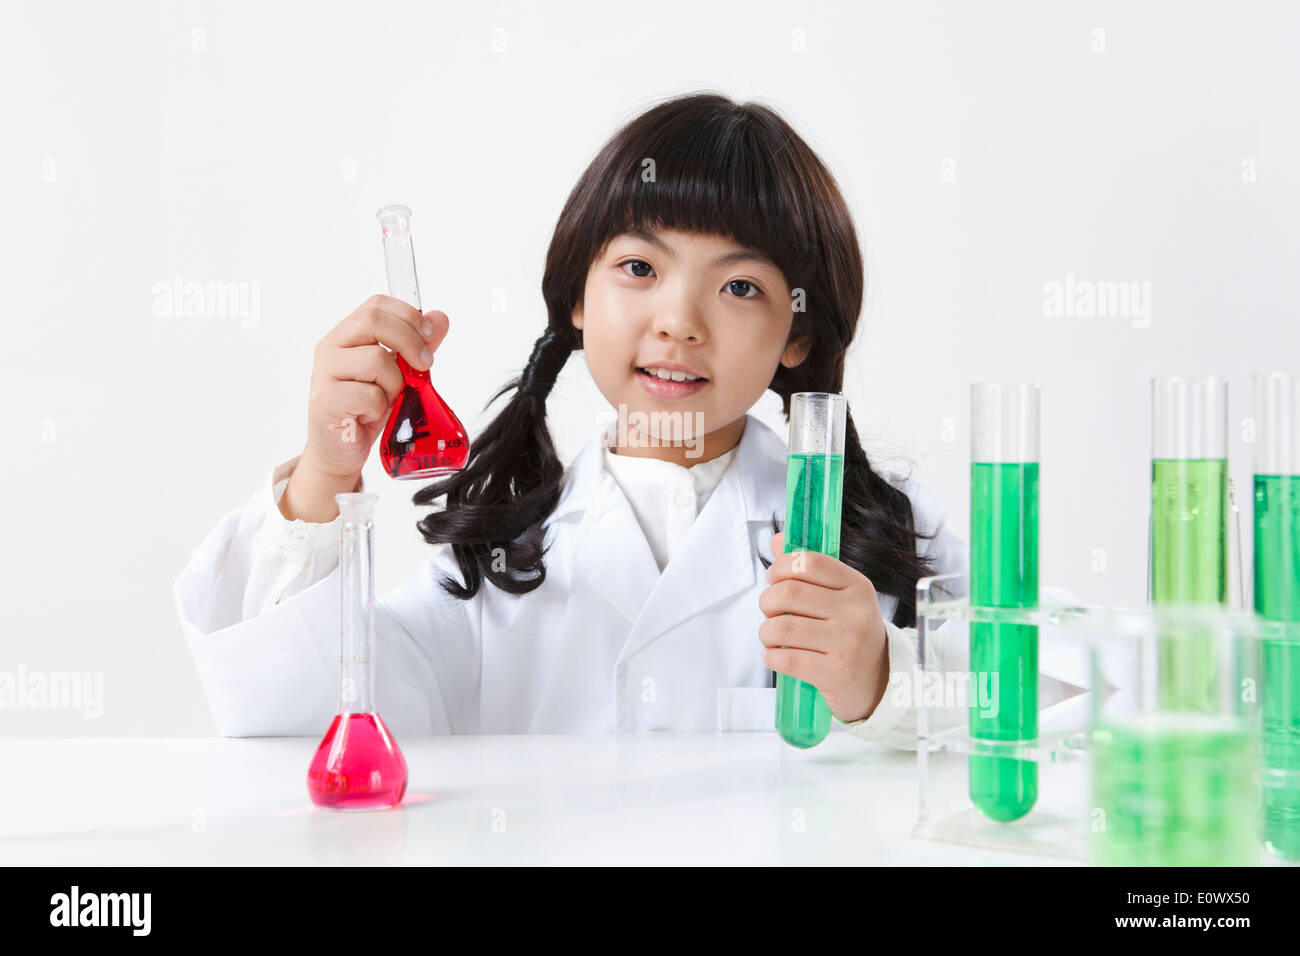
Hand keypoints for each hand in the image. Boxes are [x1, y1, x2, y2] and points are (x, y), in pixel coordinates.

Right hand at [280, 295, 447, 521]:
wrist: (340, 451)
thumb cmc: (365, 410)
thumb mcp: (397, 374)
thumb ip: (415, 346)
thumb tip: (439, 318)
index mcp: (347, 335)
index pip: (377, 305)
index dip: (409, 316)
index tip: (429, 338)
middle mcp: (330, 348)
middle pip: (374, 321)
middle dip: (410, 341)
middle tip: (424, 365)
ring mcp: (324, 373)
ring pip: (376, 360)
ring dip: (394, 383)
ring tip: (386, 399)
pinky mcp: (325, 401)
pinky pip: (369, 395)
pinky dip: (381, 407)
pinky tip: (371, 415)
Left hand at [759, 530, 889, 723]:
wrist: (877, 682)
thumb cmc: (849, 634)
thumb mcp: (839, 597)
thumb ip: (807, 568)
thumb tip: (778, 540)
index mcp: (857, 586)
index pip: (810, 562)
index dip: (781, 567)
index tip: (773, 579)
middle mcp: (856, 612)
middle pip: (789, 593)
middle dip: (767, 602)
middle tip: (770, 612)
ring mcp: (848, 643)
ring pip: (783, 627)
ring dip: (766, 632)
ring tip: (772, 636)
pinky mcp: (836, 673)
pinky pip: (786, 659)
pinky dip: (771, 657)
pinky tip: (775, 656)